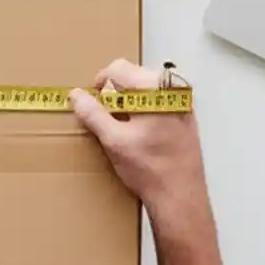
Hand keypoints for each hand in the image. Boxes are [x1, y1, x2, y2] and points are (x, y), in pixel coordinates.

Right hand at [69, 59, 207, 217]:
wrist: (180, 195)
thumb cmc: (150, 170)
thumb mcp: (113, 141)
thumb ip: (93, 114)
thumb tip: (77, 96)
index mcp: (155, 89)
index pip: (118, 68)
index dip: (100, 83)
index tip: (92, 101)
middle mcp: (173, 90)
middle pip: (133, 76)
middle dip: (116, 94)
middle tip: (106, 118)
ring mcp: (183, 103)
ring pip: (146, 89)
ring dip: (130, 102)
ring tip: (123, 128)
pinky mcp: (187, 117)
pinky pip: (160, 102)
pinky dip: (146, 110)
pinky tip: (140, 134)